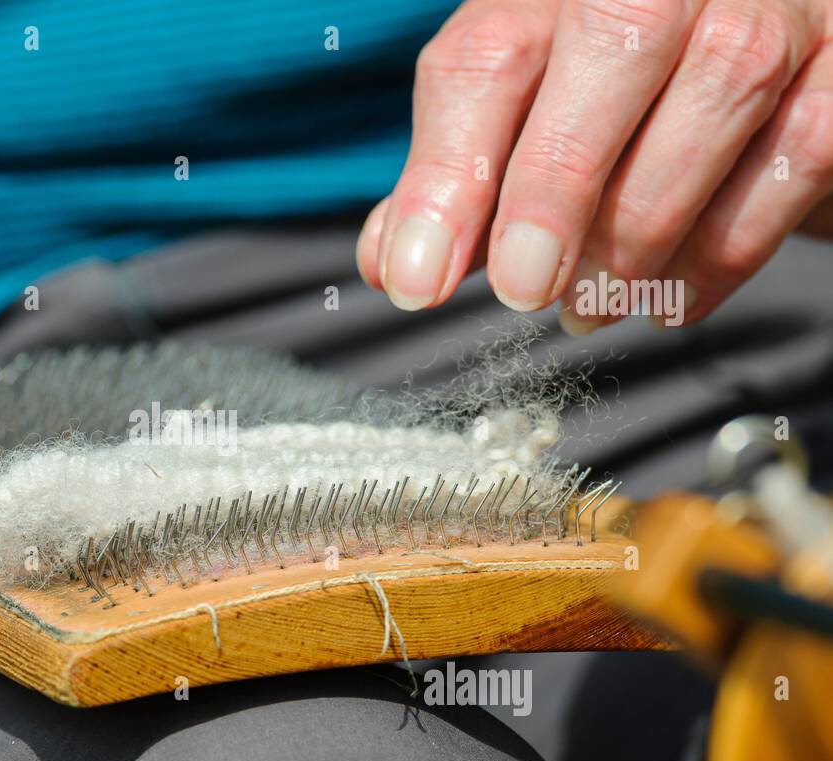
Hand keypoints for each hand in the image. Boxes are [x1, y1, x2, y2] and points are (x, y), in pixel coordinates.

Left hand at [356, 0, 832, 332]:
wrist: (735, 41)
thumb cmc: (605, 92)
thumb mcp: (514, 113)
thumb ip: (455, 179)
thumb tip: (394, 260)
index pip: (489, 58)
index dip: (447, 175)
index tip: (417, 278)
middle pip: (614, 41)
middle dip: (557, 184)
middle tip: (523, 287)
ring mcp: (772, 4)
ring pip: (719, 96)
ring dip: (641, 230)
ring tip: (588, 304)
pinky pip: (796, 155)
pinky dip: (723, 250)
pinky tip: (665, 299)